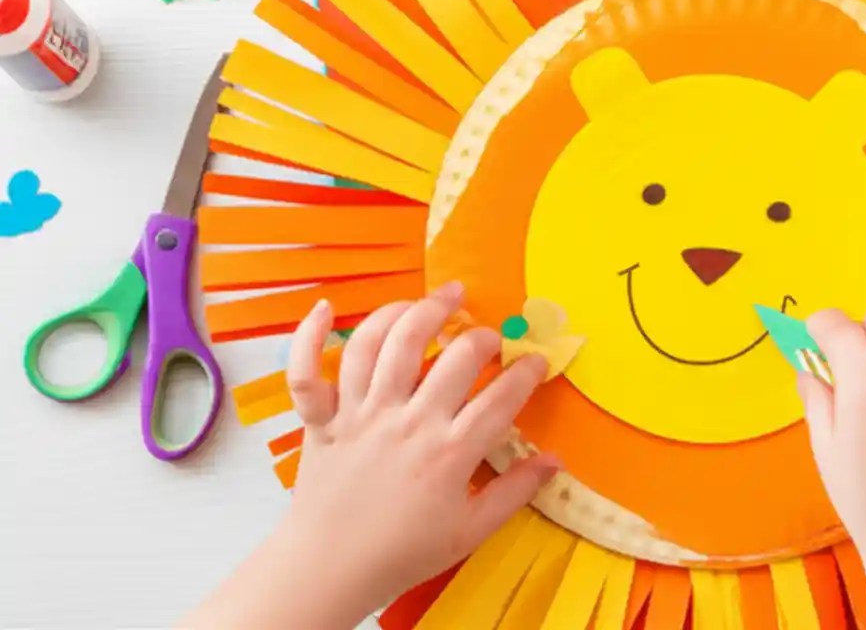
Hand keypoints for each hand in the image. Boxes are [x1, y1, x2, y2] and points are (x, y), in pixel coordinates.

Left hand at [185, 284, 557, 629]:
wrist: (329, 570)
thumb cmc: (400, 553)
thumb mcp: (469, 532)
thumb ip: (513, 492)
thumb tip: (554, 463)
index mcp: (447, 454)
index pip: (500, 398)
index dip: (526, 372)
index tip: (537, 361)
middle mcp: (405, 423)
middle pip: (452, 358)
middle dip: (480, 336)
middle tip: (489, 335)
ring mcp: (360, 415)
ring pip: (387, 343)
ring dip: (417, 311)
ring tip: (440, 297)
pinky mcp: (322, 418)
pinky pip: (309, 370)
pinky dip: (310, 336)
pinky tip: (325, 309)